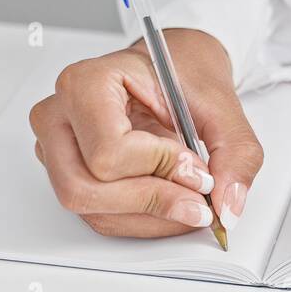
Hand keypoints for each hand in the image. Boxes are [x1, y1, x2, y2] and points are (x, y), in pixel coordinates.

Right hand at [30, 29, 262, 238]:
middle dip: (153, 201)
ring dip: (151, 216)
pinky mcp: (67, 174)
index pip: (108, 152)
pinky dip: (143, 221)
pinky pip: (99, 217)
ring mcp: (55, 148)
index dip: (161, 169)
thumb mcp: (222, 107)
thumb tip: (228, 206)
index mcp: (85, 83)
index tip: (198, 168)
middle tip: (199, 198)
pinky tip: (171, 203)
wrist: (174, 70)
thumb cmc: (183, 76)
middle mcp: (58, 116)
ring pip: (92, 211)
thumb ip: (235, 154)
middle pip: (87, 188)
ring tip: (189, 200)